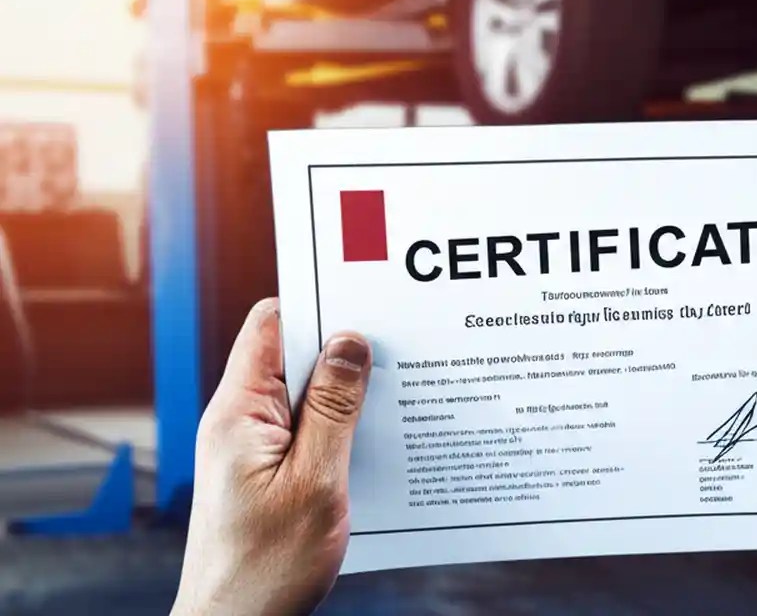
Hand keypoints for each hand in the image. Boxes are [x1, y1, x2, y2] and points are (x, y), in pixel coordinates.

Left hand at [171, 299, 372, 615]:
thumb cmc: (267, 569)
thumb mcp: (315, 483)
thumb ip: (333, 409)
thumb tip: (350, 342)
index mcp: (238, 413)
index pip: (272, 325)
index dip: (320, 306)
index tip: (371, 304)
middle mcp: (240, 421)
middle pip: (294, 355)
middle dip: (346, 350)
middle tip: (401, 351)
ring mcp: (252, 447)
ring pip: (306, 394)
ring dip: (349, 395)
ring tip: (396, 398)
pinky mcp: (268, 472)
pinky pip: (308, 429)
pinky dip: (343, 428)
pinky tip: (377, 441)